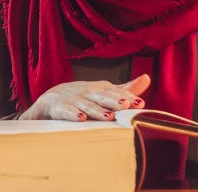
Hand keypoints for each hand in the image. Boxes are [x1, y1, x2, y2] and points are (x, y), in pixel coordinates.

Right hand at [19, 74, 150, 120]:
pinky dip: (72, 114)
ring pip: (86, 105)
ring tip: (108, 116)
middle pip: (102, 96)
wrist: (50, 100)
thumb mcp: (102, 91)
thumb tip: (147, 78)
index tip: (140, 103)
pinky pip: (66, 111)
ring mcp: (72, 99)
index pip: (115, 92)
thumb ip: (124, 89)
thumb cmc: (82, 97)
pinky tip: (81, 119)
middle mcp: (87, 91)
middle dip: (114, 100)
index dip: (127, 97)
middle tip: (126, 105)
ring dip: (96, 110)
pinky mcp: (58, 107)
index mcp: (99, 88)